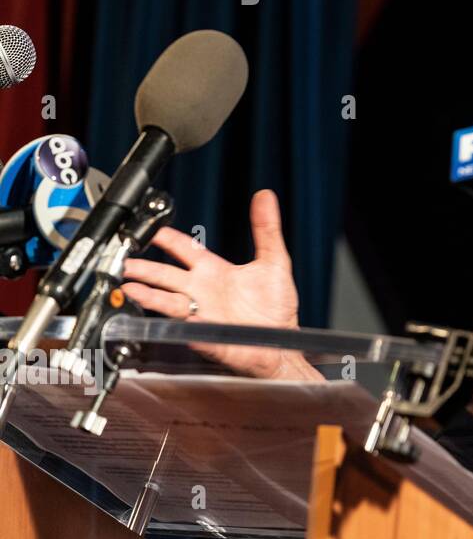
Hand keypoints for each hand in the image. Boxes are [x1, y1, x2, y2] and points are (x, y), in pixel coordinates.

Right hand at [121, 190, 315, 379]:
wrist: (281, 341)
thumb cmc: (275, 304)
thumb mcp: (274, 261)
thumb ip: (267, 229)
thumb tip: (266, 197)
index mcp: (214, 271)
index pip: (184, 249)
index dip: (167, 238)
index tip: (151, 228)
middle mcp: (202, 291)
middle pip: (166, 276)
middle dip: (144, 269)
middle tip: (125, 262)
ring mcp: (202, 314)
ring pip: (168, 302)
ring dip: (149, 297)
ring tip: (131, 290)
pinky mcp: (207, 336)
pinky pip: (188, 330)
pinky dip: (178, 326)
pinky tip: (167, 320)